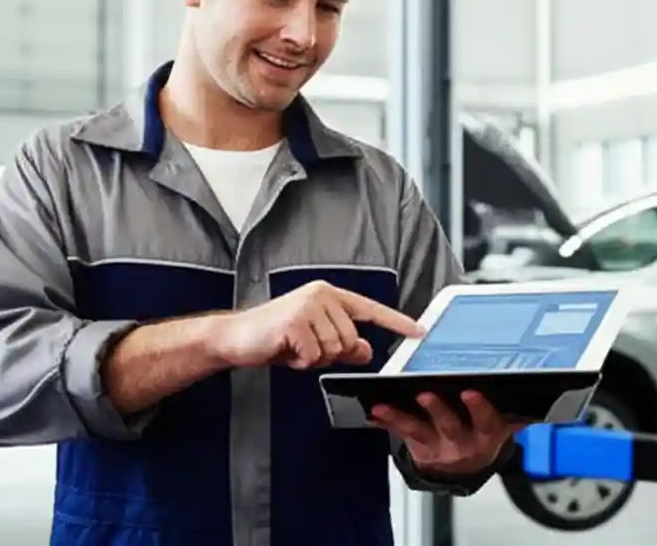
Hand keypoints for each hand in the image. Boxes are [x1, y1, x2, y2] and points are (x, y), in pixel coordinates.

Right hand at [213, 280, 424, 369]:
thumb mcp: (316, 342)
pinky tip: (286, 351)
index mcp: (330, 295)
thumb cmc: (277, 338)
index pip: (371, 309)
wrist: (236, 338)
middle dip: (331, 354)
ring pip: (335, 349)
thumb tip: (368, 350)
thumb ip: (344, 345)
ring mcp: (308, 305)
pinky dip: (302, 362)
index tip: (421, 331)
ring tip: (294, 348)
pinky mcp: (295, 321)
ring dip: (315, 358)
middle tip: (306, 349)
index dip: (397, 322)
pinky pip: (315, 356)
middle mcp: (322, 294)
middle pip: (351, 340)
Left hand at [371, 390, 527, 476]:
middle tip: (427, 394)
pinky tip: (375, 409)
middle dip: (439, 410)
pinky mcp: (419, 444)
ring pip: (421, 430)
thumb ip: (519, 409)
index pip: (487, 421)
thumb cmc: (487, 432)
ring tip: (389, 403)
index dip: (479, 408)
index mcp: (489, 432)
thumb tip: (544, 387)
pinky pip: (402, 432)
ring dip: (405, 416)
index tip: (470, 392)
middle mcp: (464, 441)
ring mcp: (439, 444)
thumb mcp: (507, 424)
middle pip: (451, 425)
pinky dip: (388, 419)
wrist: (467, 467)